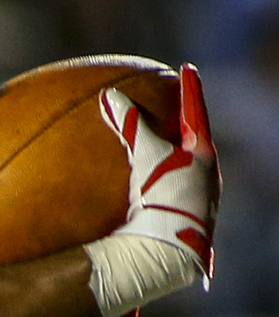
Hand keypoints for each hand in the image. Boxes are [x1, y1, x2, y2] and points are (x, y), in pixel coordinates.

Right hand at [99, 64, 220, 278]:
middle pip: (194, 140)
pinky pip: (167, 187)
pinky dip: (155, 177)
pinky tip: (139, 186)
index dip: (190, 89)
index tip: (187, 68)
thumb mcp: (149, 156)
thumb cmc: (165, 197)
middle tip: (176, 106)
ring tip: (158, 144)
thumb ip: (131, 126)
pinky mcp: (178, 218)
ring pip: (183, 166)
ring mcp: (194, 199)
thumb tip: (110, 95)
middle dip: (184, 124)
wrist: (168, 248)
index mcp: (204, 155)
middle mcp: (205, 176)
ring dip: (171, 153)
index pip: (196, 112)